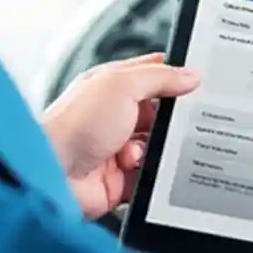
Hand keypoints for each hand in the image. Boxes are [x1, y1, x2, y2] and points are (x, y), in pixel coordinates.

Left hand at [42, 53, 199, 218]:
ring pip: (158, 145)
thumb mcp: (122, 85)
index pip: (150, 74)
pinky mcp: (121, 177)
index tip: (198, 81)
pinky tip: (132, 165)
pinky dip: (147, 170)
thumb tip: (189, 75)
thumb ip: (159, 77)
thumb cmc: (74, 125)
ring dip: (156, 146)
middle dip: (170, 118)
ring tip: (141, 145)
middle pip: (159, 112)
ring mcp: (117, 147)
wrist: (54, 174)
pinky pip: (150, 173)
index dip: (174, 75)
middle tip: (178, 119)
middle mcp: (114, 115)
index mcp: (111, 86)